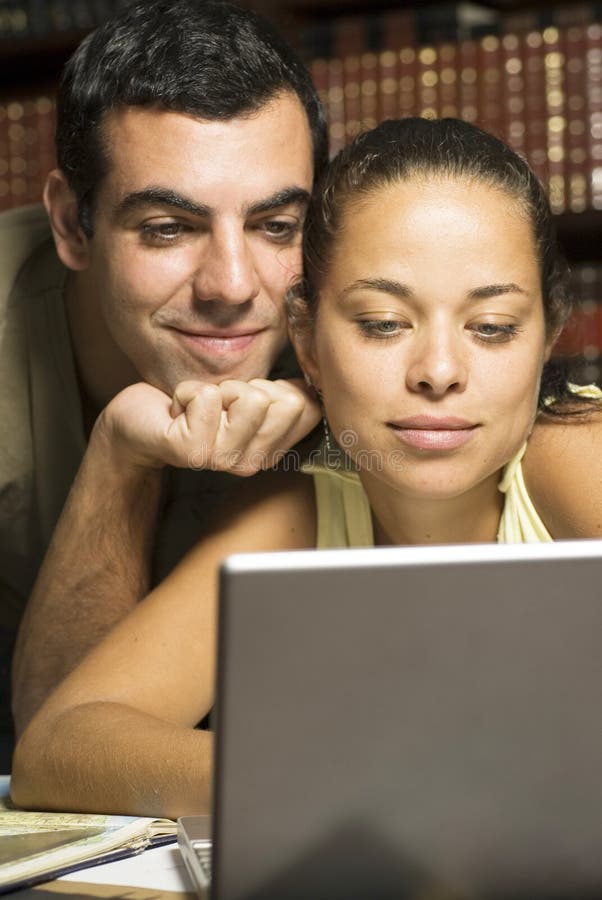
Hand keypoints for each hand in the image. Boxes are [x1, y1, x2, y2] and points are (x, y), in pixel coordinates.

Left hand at [95, 378, 319, 474]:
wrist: (139, 422)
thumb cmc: (193, 406)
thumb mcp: (246, 399)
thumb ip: (281, 396)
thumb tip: (313, 375)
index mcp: (270, 450)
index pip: (309, 408)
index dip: (278, 387)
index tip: (245, 399)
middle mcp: (252, 463)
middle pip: (285, 401)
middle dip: (248, 386)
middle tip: (220, 403)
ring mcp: (223, 461)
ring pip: (250, 397)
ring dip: (219, 388)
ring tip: (200, 407)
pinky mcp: (193, 452)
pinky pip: (207, 396)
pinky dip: (187, 391)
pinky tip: (179, 411)